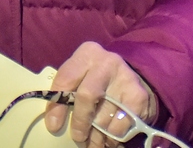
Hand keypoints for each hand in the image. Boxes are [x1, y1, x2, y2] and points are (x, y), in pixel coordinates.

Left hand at [44, 42, 158, 146]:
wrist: (130, 78)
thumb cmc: (96, 80)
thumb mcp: (80, 77)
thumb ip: (67, 92)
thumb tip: (54, 122)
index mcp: (87, 54)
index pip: (67, 78)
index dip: (57, 105)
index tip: (54, 126)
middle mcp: (107, 62)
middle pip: (87, 96)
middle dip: (80, 122)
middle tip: (78, 137)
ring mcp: (125, 78)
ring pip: (105, 116)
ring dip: (96, 136)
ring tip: (92, 142)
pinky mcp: (138, 96)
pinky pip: (120, 126)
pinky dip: (112, 137)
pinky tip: (108, 136)